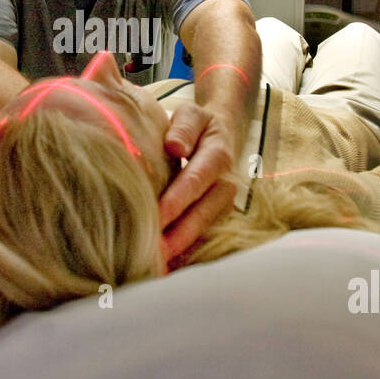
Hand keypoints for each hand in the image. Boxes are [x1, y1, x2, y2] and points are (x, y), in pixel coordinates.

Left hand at [157, 104, 239, 263]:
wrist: (219, 135)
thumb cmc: (196, 125)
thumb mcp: (191, 114)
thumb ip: (183, 127)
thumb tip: (173, 146)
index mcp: (218, 154)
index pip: (196, 179)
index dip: (177, 199)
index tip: (157, 213)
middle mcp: (226, 182)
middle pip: (203, 211)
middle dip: (179, 233)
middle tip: (153, 250)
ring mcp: (224, 202)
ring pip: (205, 227)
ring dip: (182, 246)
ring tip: (157, 262)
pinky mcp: (218, 216)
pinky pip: (204, 236)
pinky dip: (186, 251)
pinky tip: (166, 264)